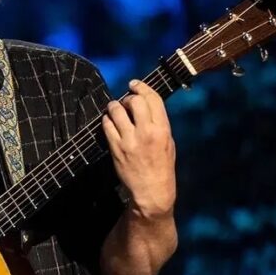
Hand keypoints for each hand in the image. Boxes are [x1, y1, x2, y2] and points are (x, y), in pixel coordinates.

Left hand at [101, 80, 176, 220]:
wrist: (151, 190)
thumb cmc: (162, 166)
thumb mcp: (169, 142)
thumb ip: (159, 124)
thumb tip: (147, 108)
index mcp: (162, 129)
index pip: (153, 99)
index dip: (143, 88)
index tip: (135, 84)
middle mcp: (146, 132)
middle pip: (134, 101)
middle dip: (128, 97)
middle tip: (126, 100)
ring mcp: (129, 139)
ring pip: (117, 111)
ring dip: (114, 106)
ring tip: (114, 108)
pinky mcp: (116, 148)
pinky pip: (107, 125)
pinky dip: (107, 120)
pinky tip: (109, 121)